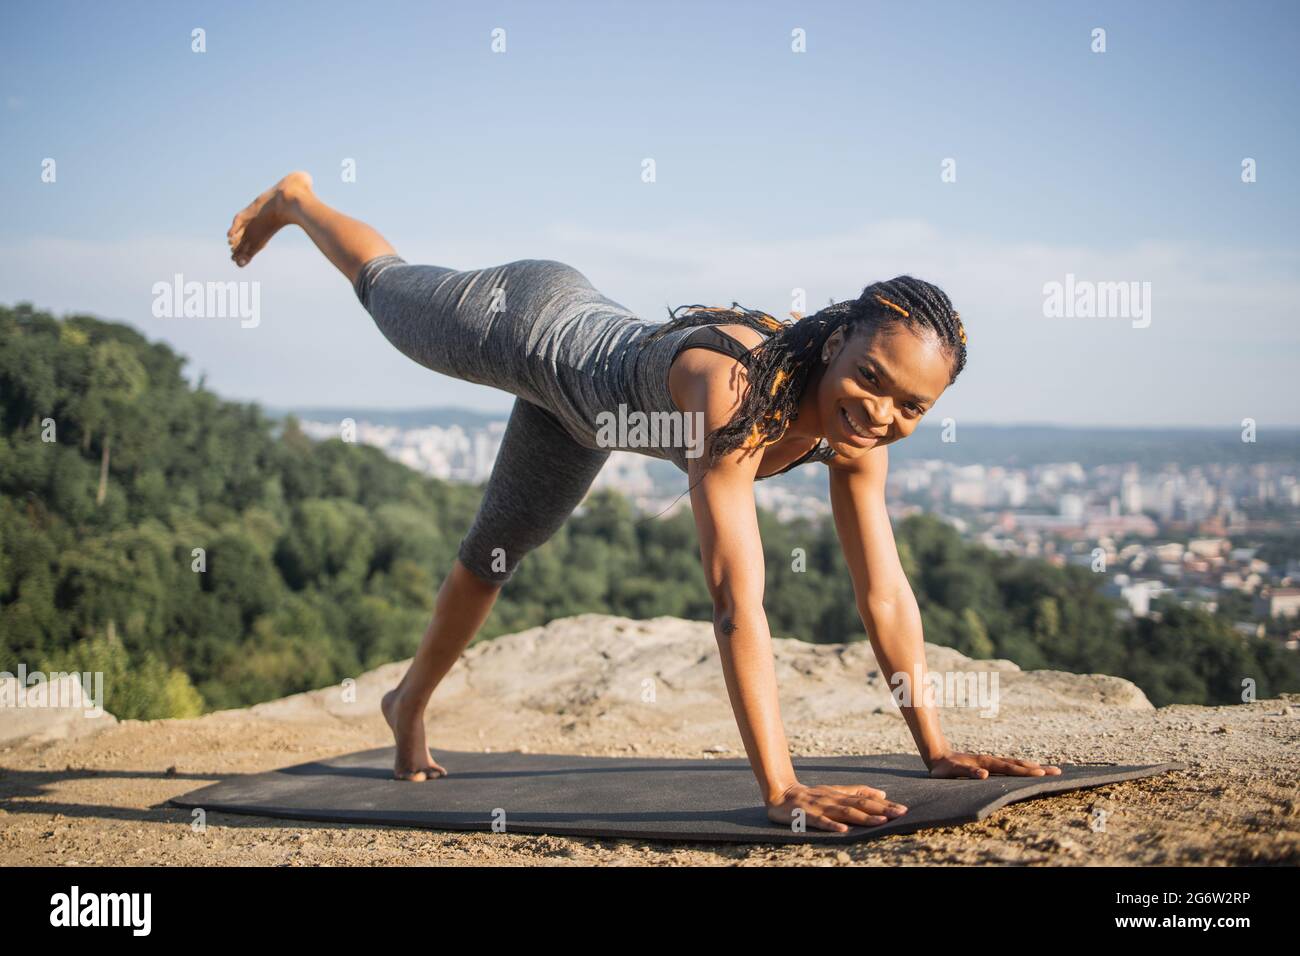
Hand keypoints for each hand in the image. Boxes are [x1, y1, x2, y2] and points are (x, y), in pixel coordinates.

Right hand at [767, 782, 908, 832]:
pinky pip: (820, 821)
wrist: (780, 793)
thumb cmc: (811, 795)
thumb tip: (883, 795)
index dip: (885, 805)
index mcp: (840, 794)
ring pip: (844, 812)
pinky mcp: (806, 815)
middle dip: (881, 810)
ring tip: (880, 822)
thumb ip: (858, 792)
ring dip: (863, 817)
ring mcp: (820, 806)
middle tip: (900, 814)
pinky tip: (843, 830)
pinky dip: (831, 825)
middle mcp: (833, 799)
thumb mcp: (836, 791)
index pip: (866, 799)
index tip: (904, 810)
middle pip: (860, 805)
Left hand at [927, 750, 1060, 778]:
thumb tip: (984, 775)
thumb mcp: (952, 772)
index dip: (1025, 772)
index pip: (1009, 768)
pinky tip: (1031, 771)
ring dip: (1033, 768)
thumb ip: (966, 773)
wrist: (937, 756)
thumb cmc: (944, 768)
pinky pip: (1011, 766)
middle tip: (1058, 772)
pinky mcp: (991, 765)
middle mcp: (992, 762)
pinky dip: (1023, 769)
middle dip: (1038, 769)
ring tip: (1050, 771)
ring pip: (1016, 764)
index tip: (1041, 773)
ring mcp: (992, 763)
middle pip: (1018, 765)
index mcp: (986, 764)